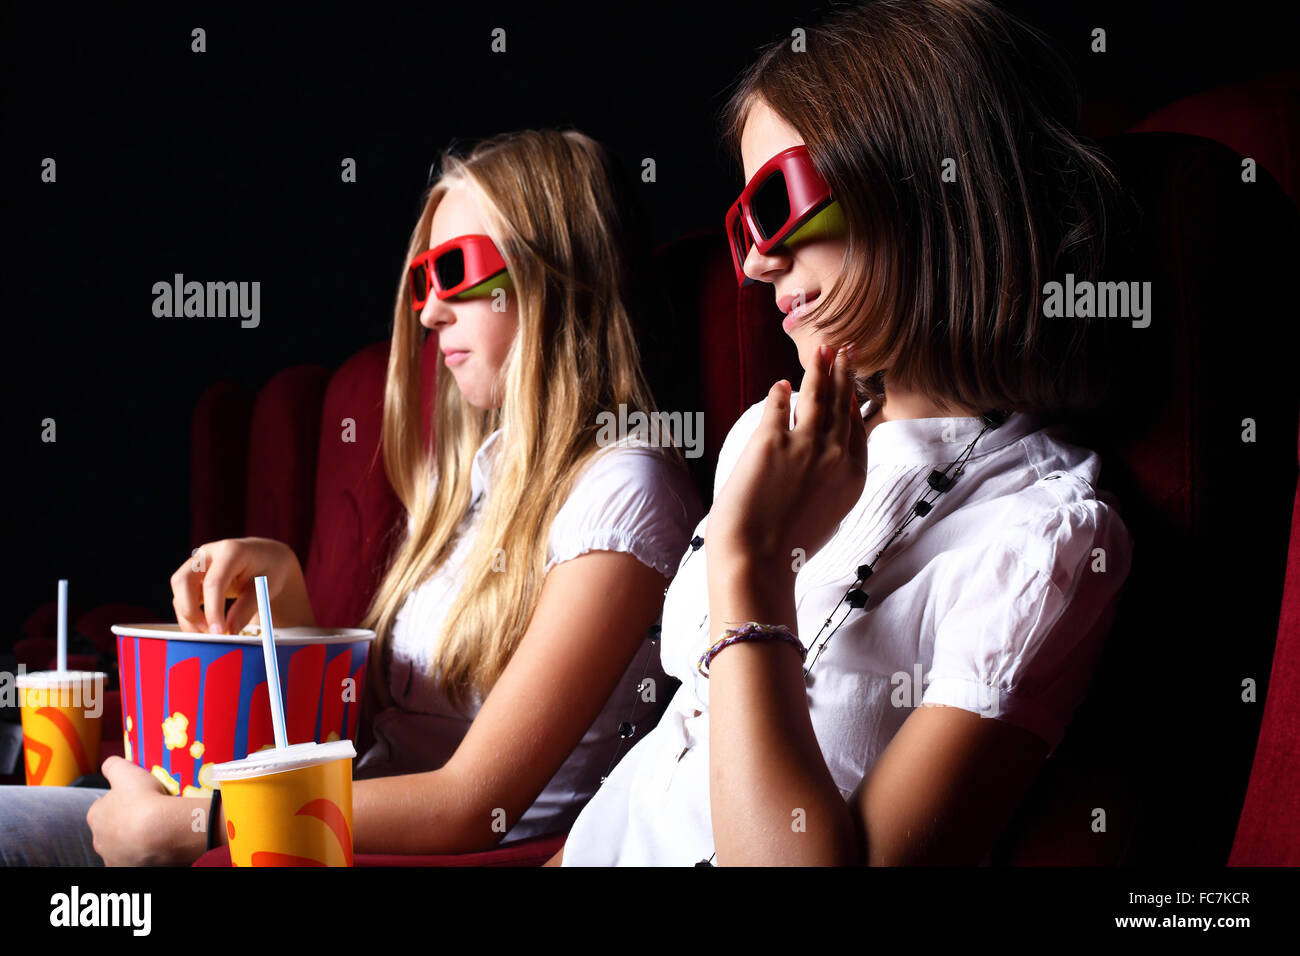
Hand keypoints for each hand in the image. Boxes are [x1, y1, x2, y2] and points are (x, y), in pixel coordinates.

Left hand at [86, 756, 204, 865]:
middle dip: (126, 823)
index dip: (121, 801)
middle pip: (111, 828)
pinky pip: (134, 860)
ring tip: (156, 830)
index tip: (136, 799)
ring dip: (134, 839)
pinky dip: (142, 854)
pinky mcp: (127, 869)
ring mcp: (113, 856)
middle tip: (148, 814)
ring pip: (122, 846)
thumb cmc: (143, 801)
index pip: (103, 807)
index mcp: (95, 815)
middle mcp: (98, 839)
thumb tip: (109, 764)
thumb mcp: (127, 771)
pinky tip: (156, 845)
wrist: (161, 832)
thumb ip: (113, 765)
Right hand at [171, 537, 315, 634]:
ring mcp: (197, 562)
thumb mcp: (264, 588)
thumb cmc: (269, 569)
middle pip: (182, 580)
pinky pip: (182, 595)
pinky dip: (189, 613)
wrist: (267, 557)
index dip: (213, 610)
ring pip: (178, 589)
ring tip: (208, 634)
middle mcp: (209, 553)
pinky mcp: (193, 574)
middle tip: (209, 633)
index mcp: (231, 551)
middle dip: (190, 611)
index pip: (214, 583)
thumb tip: (230, 631)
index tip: (219, 632)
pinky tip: (204, 627)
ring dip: (188, 615)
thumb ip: (245, 609)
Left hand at [707, 344, 866, 569]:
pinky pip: (778, 406)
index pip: (858, 430)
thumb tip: (827, 462)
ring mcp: (805, 445)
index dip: (853, 403)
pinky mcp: (772, 441)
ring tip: (822, 350)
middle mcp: (835, 456)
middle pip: (842, 405)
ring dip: (819, 369)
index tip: (850, 386)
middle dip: (842, 374)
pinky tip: (780, 384)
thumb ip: (833, 484)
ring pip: (817, 397)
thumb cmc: (786, 548)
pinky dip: (779, 393)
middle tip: (844, 350)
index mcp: (853, 478)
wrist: (756, 559)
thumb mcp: (827, 516)